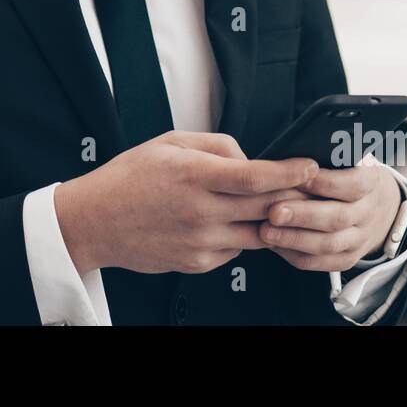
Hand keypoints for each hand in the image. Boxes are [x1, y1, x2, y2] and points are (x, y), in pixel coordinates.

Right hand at [54, 131, 319, 275]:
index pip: (256, 176)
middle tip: (306, 187)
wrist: (95, 222)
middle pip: (266, 208)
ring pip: (258, 234)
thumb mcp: (169, 143)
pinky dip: (241, 236)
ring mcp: (200, 242)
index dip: (290, 172)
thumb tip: (250, 158)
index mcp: (194, 175)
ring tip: (271, 206)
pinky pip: (236, 250)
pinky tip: (229, 222)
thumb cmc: (130, 178)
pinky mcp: (198, 263)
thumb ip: (216, 145)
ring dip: (270, 221)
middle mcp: (200, 211)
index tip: (311, 167)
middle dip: (291, 197)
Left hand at [258, 155, 401, 271]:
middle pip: (337, 217)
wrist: (380, 208)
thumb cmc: (350, 175)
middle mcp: (367, 213)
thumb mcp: (350, 159)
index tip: (297, 178)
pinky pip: (321, 262)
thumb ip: (327, 155)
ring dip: (294, 239)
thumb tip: (293, 155)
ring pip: (329, 244)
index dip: (325, 183)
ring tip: (266, 231)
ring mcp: (359, 239)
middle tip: (274, 211)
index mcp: (370, 183)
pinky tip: (274, 245)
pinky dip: (295, 255)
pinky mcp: (346, 258)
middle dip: (303, 215)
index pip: (353, 185)